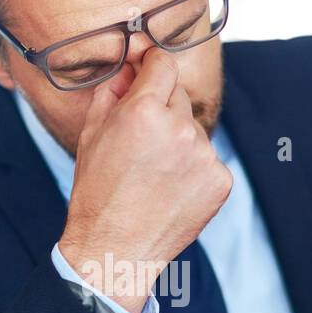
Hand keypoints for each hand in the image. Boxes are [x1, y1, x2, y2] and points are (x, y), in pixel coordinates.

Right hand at [58, 48, 231, 312]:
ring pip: (194, 131)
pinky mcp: (220, 180)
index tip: (148, 73)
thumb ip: (112, 92)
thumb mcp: (91, 134)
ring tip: (154, 174)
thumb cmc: (96, 193)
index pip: (162, 63)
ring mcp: (204, 156)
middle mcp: (180, 129)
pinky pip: (208, 160)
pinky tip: (171, 190)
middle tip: (140, 143)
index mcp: (143, 111)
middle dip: (161, 110)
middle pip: (178, 97)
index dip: (152, 67)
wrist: (115, 249)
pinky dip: (194, 170)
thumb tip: (129, 68)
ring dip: (179, 142)